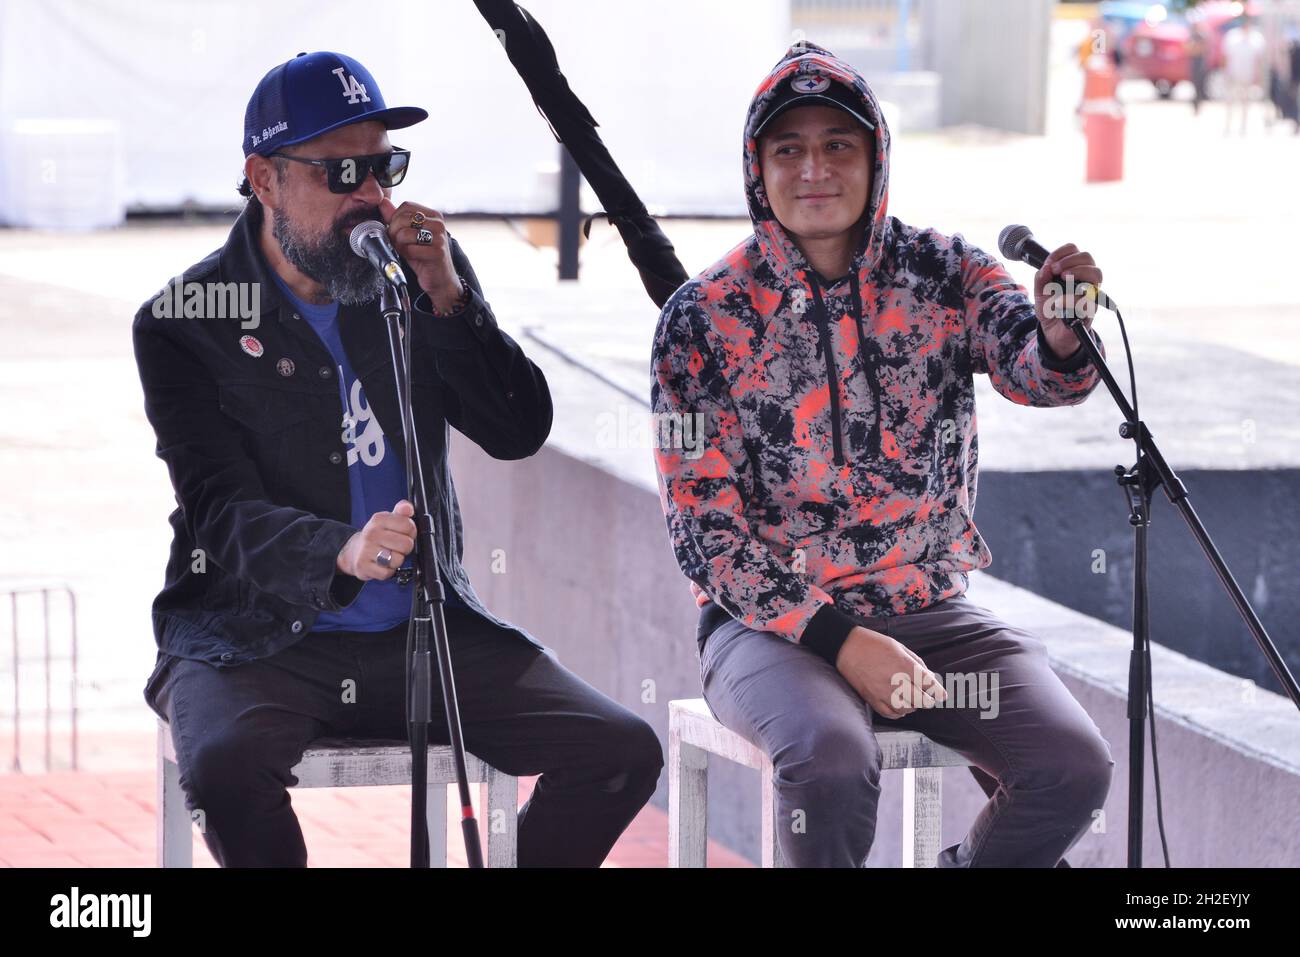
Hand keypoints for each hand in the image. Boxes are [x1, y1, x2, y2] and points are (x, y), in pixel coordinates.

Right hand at [336, 500, 416, 581]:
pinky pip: (387, 573)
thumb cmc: (377, 536)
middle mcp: (371, 533)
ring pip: (397, 560)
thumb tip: (408, 508)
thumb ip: (402, 512)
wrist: (354, 551)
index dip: (411, 532)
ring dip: (397, 561)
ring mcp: (366, 550)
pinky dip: (388, 571)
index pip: (408, 526)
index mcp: (379, 519)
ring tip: (389, 556)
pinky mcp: (363, 567)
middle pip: (406, 544)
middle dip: (405, 548)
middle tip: (397, 547)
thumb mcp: (388, 520)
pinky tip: (382, 565)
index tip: (404, 534)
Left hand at [377, 197, 463, 312]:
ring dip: (399, 245)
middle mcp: (438, 223)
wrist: (440, 279)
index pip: (406, 206)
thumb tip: (383, 202)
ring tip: (404, 251)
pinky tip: (411, 259)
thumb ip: (396, 218)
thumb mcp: (409, 235)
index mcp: (433, 215)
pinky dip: (406, 255)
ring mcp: (439, 237)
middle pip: (404, 218)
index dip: (395, 218)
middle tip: (396, 243)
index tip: (395, 230)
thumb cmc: (424, 256)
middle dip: (394, 232)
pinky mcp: (438, 252)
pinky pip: (411, 249)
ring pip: (405, 233)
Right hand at [835, 626, 946, 718]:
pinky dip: (899, 712)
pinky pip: (891, 714)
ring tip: (910, 698)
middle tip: (926, 695)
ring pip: (908, 710)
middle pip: (922, 701)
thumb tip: (929, 678)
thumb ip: (916, 663)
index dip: (939, 692)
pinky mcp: (872, 699)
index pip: (930, 685)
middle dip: (927, 699)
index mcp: (904, 666)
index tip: (942, 694)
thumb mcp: (899, 646)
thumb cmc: (874, 644)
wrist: (846, 647)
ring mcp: (883, 692)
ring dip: (913, 705)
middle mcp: (896, 681)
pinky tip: (899, 705)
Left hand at [1033, 243, 1102, 359]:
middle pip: (1088, 258)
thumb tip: (1047, 267)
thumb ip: (1041, 278)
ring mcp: (1090, 292)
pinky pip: (1087, 298)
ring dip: (1077, 272)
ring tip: (1063, 278)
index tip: (1049, 262)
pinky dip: (1070, 298)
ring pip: (1095, 274)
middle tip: (1055, 270)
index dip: (1062, 252)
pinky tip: (1058, 301)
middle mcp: (1085, 279)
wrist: (1053, 331)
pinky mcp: (1091, 308)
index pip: (1075, 250)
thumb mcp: (1039, 292)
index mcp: (1074, 270)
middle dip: (1069, 260)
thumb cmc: (1050, 309)